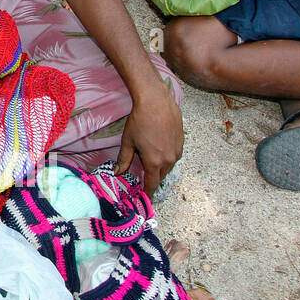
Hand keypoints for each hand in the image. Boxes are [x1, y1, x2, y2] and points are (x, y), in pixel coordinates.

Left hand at [115, 81, 183, 197]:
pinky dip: (167, 157)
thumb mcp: (128, 141)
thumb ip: (124, 159)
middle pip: (161, 175)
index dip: (148, 191)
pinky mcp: (182, 142)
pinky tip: (159, 149)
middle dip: (153, 178)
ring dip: (161, 167)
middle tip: (145, 177)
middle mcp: (169, 159)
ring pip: (169, 166)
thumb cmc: (139, 121)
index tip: (145, 196)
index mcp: (154, 162)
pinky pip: (174, 155)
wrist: (156, 103)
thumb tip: (118, 172)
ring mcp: (177, 151)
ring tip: (151, 162)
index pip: (152, 183)